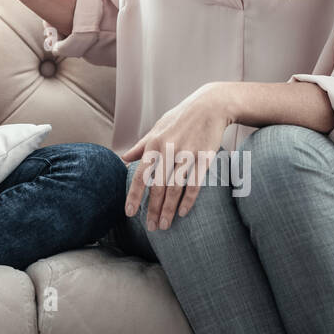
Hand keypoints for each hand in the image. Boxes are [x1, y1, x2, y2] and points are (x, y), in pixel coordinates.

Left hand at [119, 82, 234, 230]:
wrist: (210, 106)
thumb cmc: (181, 118)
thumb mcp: (157, 128)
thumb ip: (141, 146)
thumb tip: (123, 159)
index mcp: (154, 144)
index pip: (141, 175)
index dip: (135, 195)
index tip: (130, 213)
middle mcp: (169, 150)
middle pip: (158, 186)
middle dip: (153, 209)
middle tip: (151, 227)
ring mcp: (187, 154)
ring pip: (175, 188)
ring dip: (169, 209)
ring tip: (165, 225)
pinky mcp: (204, 157)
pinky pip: (195, 183)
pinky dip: (189, 200)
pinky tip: (183, 213)